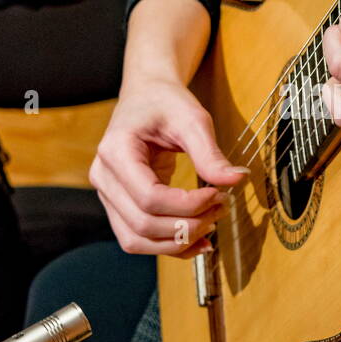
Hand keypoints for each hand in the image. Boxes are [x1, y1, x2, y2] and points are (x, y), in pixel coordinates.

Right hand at [89, 77, 248, 256]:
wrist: (147, 95)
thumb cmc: (165, 102)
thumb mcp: (192, 119)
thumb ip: (210, 153)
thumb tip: (237, 180)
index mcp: (116, 151)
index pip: (150, 197)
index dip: (188, 205)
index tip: (218, 195)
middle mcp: (104, 177)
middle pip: (142, 224)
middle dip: (187, 225)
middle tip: (220, 208)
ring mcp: (108, 194)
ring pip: (136, 240)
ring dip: (176, 242)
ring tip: (210, 227)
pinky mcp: (119, 204)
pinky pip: (138, 238)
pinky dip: (167, 245)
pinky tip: (197, 242)